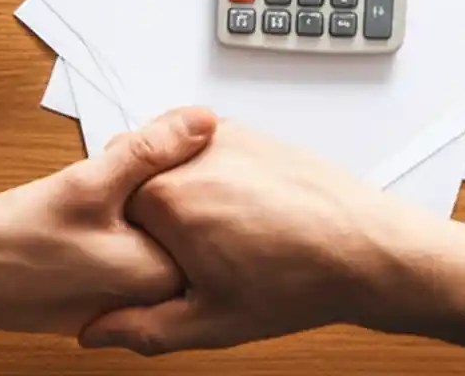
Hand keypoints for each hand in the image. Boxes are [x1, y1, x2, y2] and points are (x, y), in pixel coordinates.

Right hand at [0, 108, 216, 334]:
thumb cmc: (16, 241)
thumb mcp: (88, 184)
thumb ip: (150, 152)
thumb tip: (201, 121)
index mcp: (163, 274)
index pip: (214, 217)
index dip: (206, 171)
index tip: (196, 147)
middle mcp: (154, 293)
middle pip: (192, 225)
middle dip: (179, 186)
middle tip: (138, 169)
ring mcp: (131, 295)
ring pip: (162, 232)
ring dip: (153, 202)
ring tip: (112, 190)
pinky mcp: (110, 289)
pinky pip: (136, 245)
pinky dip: (129, 220)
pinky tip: (100, 207)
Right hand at [79, 111, 445, 353]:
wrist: (368, 250)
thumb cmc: (301, 282)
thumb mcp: (212, 322)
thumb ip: (142, 327)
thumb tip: (96, 331)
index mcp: (167, 201)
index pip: (107, 214)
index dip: (124, 243)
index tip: (146, 262)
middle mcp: (188, 158)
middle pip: (135, 182)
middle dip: (149, 217)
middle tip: (188, 253)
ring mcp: (220, 139)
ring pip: (169, 163)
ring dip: (179, 192)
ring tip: (220, 233)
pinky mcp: (248, 133)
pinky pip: (204, 151)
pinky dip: (210, 176)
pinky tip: (240, 214)